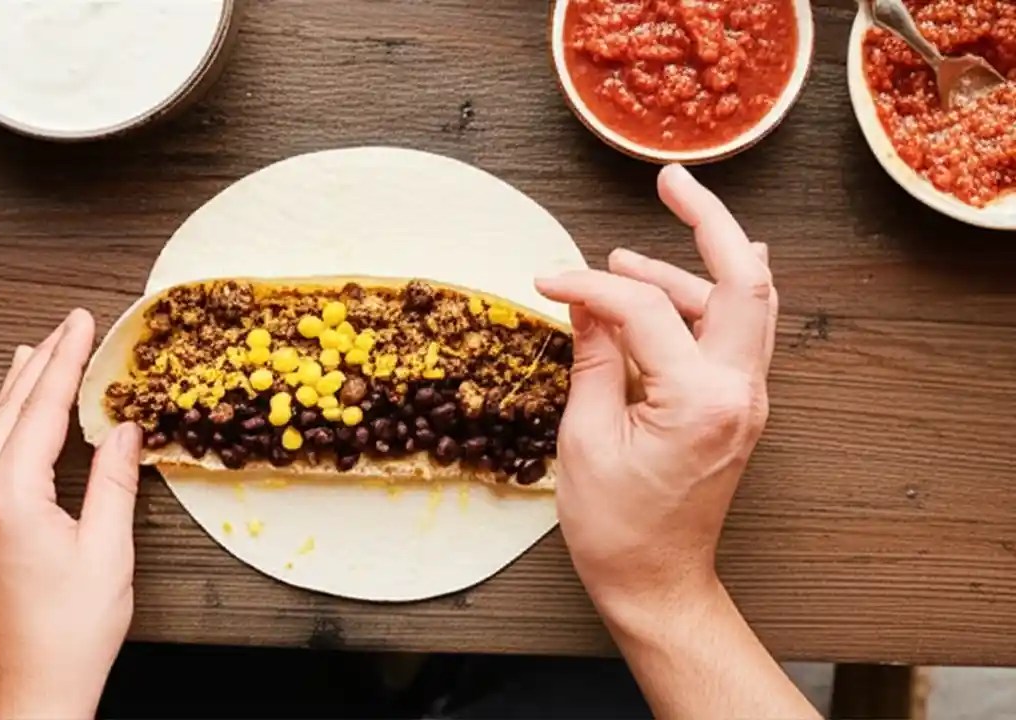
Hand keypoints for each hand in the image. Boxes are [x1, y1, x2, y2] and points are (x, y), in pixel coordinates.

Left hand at [0, 309, 142, 719]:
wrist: (31, 688)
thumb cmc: (72, 631)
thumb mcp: (108, 551)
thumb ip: (112, 482)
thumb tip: (123, 430)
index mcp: (10, 498)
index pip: (41, 410)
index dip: (66, 361)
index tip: (82, 323)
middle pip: (9, 413)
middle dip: (41, 363)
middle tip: (67, 325)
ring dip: (18, 391)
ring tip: (36, 353)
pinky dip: (8, 428)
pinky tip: (16, 418)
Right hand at [536, 165, 778, 613]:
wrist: (657, 583)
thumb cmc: (618, 527)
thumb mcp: (586, 438)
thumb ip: (592, 356)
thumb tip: (584, 299)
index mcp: (699, 401)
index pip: (643, 310)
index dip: (589, 285)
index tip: (549, 282)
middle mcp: (739, 393)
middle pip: (746, 278)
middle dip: (711, 220)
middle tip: (673, 179)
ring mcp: (746, 399)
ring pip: (743, 302)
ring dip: (693, 267)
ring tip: (629, 255)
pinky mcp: (737, 407)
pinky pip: (738, 333)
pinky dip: (710, 300)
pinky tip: (681, 282)